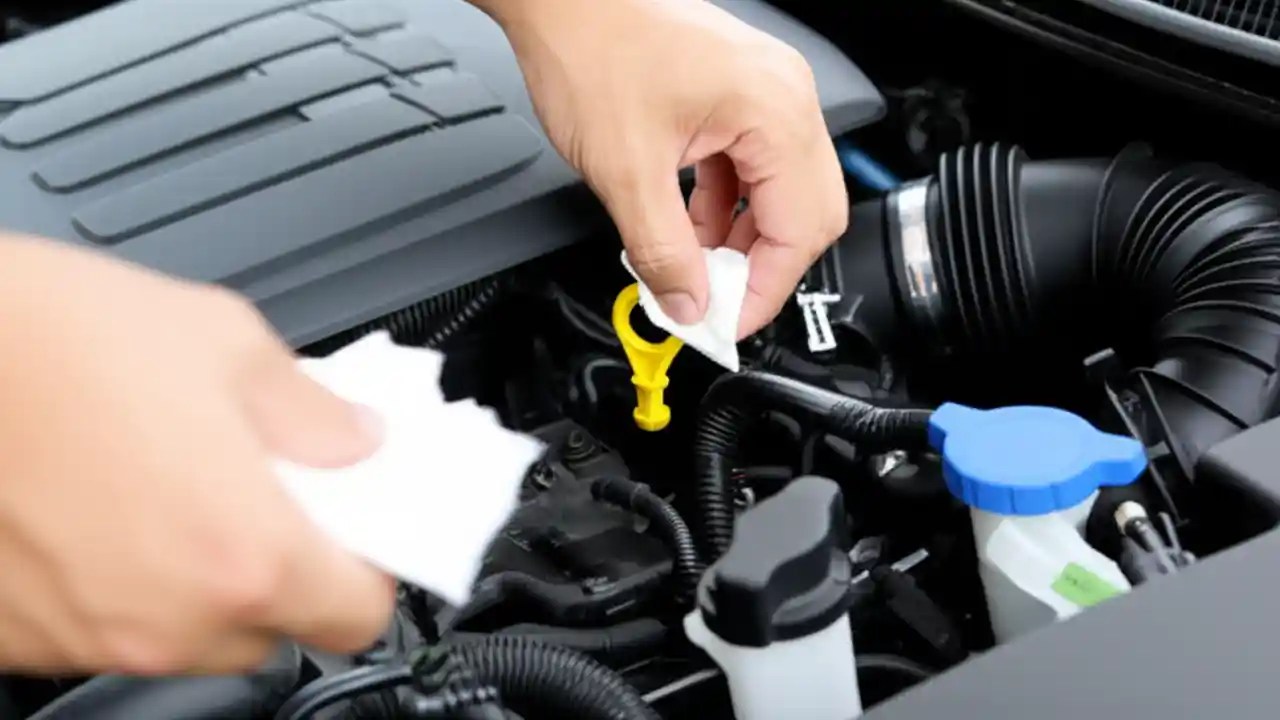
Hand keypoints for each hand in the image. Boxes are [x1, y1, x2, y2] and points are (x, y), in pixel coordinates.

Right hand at [0, 237, 393, 674]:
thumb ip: (314, 411)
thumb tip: (357, 439)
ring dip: (200, 580)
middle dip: (282, 568)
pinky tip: (102, 511)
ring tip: (170, 490)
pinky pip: (107, 627)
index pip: (359, 614)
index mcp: (243, 552)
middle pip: (274, 630)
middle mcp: (167, 618)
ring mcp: (88, 638)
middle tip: (265, 495)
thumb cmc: (44, 336)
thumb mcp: (224, 341)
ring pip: (188, 635)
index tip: (359, 529)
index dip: (370, 567)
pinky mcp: (22, 638)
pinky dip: (121, 584)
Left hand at [477, 0, 846, 336]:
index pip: (801, 229)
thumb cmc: (592, 48)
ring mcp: (767, 92)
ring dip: (739, 240)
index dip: (764, 291)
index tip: (725, 324)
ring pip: (781, 194)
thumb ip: (664, 252)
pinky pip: (754, 167)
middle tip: (712, 302)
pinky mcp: (741, 94)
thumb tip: (689, 305)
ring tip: (690, 266)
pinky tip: (688, 226)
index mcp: (774, 112)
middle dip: (760, 268)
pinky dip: (726, 206)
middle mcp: (785, 98)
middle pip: (807, 214)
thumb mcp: (625, 173)